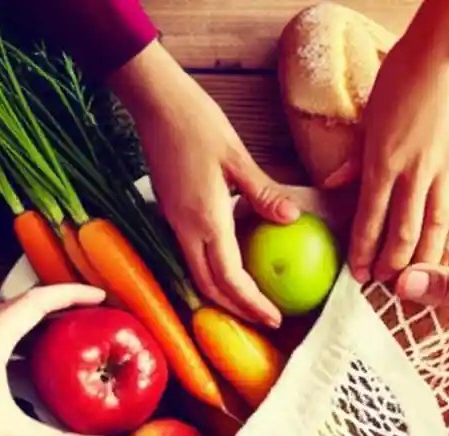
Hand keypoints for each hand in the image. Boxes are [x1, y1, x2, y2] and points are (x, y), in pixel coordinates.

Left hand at [0, 284, 107, 435]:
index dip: (74, 293)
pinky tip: (17, 360)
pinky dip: (11, 335)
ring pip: (2, 316)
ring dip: (33, 319)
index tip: (98, 296)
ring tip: (57, 332)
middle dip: (59, 303)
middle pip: (22, 302)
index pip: (40, 299)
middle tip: (85, 313)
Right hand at [112, 43, 297, 327]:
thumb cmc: (197, 123)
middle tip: (264, 318)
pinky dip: (211, 270)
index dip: (251, 304)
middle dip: (235, 309)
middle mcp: (185, 228)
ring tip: (249, 300)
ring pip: (195, 273)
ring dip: (221, 293)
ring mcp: (173, 221)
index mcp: (206, 218)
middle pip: (208, 286)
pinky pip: (190, 253)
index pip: (229, 278)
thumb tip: (293, 218)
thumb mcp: (237, 157)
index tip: (273, 318)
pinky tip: (230, 264)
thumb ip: (263, 193)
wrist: (155, 103)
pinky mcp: (170, 211)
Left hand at [329, 0, 448, 284]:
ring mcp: (448, 169)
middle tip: (385, 283)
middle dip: (392, 262)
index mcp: (384, 160)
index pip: (370, 218)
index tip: (359, 274)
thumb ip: (354, 158)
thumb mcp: (370, 116)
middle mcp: (415, 171)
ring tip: (415, 277)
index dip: (364, 250)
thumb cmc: (404, 76)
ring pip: (436, 227)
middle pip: (403, 231)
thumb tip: (331, 187)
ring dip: (424, 257)